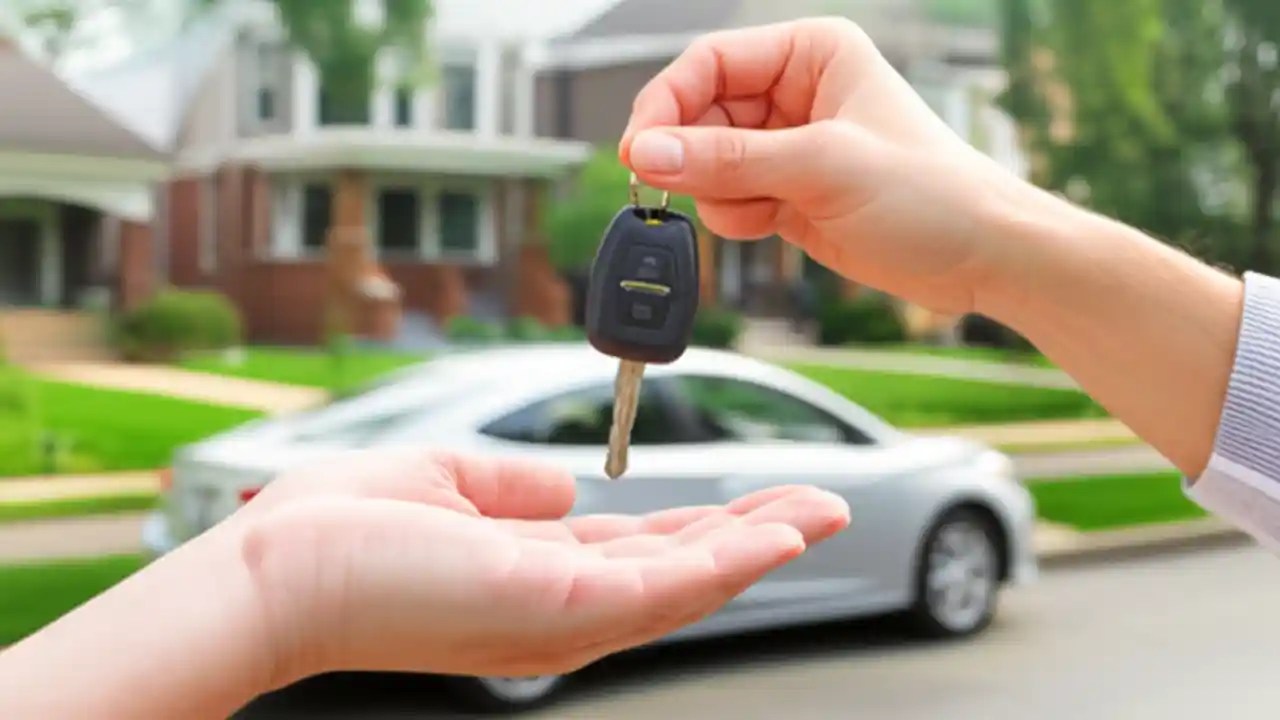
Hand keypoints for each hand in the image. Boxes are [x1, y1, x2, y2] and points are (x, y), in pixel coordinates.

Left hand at [234, 450, 850, 684]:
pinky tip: (778, 532)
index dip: (706, 526)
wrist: (274, 572)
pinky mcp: (560, 610)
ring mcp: (564, 616)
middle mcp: (560, 606)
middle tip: (823, 505)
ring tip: (823, 511)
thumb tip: (566, 483)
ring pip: (691, 584)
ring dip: (761, 546)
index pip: (641, 550)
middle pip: (682, 572)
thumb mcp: (445, 483)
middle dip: (755, 538)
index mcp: (534, 572)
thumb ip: (513, 486)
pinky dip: (731, 560)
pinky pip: (667, 584)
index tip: (759, 501)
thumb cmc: (337, 533)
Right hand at [620, 17, 1057, 314]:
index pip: (710, 63)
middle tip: (684, 189)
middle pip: (699, 114)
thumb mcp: (822, 167)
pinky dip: (737, 216)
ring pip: (707, 162)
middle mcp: (796, 93)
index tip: (639, 148)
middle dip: (693, 156)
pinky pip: (728, 199)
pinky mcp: (787, 193)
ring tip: (769, 208)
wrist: (982, 258)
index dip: (667, 103)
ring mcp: (788, 146)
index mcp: (812, 53)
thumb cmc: (931, 194)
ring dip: (721, 192)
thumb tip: (649, 153)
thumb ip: (729, 160)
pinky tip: (778, 223)